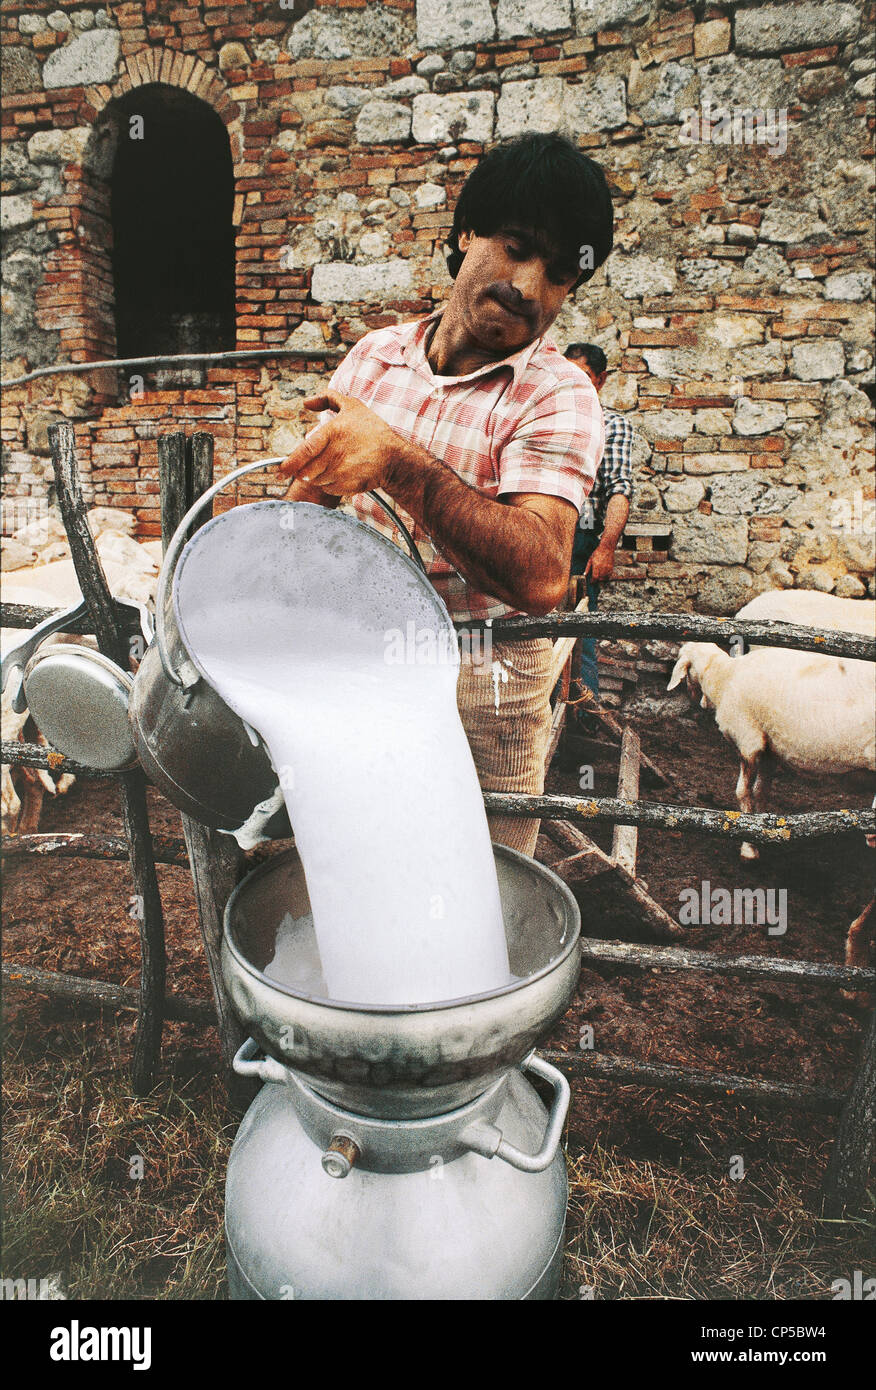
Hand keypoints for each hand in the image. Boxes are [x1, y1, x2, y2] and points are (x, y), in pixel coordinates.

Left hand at [277, 389, 405, 496]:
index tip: (281, 471)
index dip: (289, 463)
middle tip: (304, 468)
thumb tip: (306, 403)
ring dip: (316, 476)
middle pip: (307, 470)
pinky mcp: (348, 486)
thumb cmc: (372, 430)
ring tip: (328, 466)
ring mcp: (342, 472)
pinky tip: (338, 474)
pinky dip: (328, 484)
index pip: (305, 451)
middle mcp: (336, 454)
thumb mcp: (352, 406)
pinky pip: (328, 488)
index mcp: (334, 432)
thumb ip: (327, 398)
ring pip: (316, 480)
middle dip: (302, 470)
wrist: (394, 458)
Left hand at [584, 542, 615, 581]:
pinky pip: (609, 575)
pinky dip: (606, 577)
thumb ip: (587, 568)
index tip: (591, 582)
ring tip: (599, 578)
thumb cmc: (598, 552)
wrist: (606, 548)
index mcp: (596, 565)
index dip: (593, 581)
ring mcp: (608, 567)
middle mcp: (602, 567)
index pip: (595, 577)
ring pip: (605, 578)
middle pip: (600, 578)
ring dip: (601, 579)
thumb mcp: (590, 559)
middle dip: (597, 580)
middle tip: (595, 580)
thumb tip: (585, 574)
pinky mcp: (611, 567)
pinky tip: (604, 576)